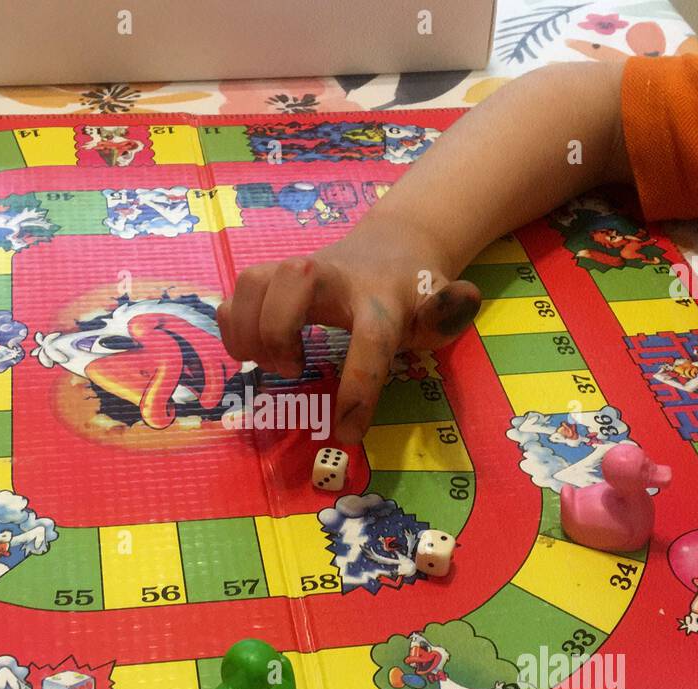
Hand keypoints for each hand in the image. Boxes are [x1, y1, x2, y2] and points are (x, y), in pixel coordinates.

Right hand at [217, 220, 480, 443]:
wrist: (390, 248)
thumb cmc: (412, 294)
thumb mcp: (440, 307)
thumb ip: (451, 311)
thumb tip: (466, 297)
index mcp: (381, 296)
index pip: (371, 338)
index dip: (358, 387)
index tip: (347, 432)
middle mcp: (334, 277)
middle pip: (296, 278)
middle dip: (281, 328)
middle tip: (292, 370)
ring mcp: (296, 272)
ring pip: (255, 281)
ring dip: (250, 330)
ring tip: (270, 364)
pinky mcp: (270, 278)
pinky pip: (234, 296)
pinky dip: (231, 327)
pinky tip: (251, 353)